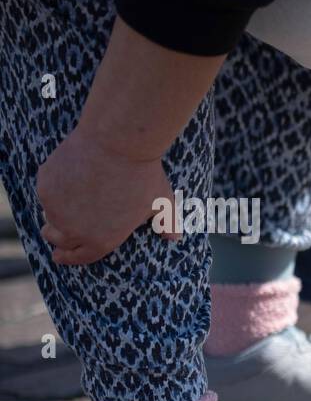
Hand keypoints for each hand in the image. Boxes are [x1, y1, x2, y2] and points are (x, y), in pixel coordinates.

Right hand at [36, 125, 175, 264]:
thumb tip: (174, 237)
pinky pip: (45, 191)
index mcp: (101, 240)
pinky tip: (67, 178)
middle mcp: (73, 229)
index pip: (79, 257)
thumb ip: (168, 224)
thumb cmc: (143, 175)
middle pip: (55, 239)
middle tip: (58, 232)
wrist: (117, 143)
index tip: (59, 257)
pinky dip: (53, 188)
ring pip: (48, 215)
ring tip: (66, 202)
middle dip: (57, 237)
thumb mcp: (163, 204)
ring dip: (54, 213)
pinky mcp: (44, 184)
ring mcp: (55, 207)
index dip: (68, 257)